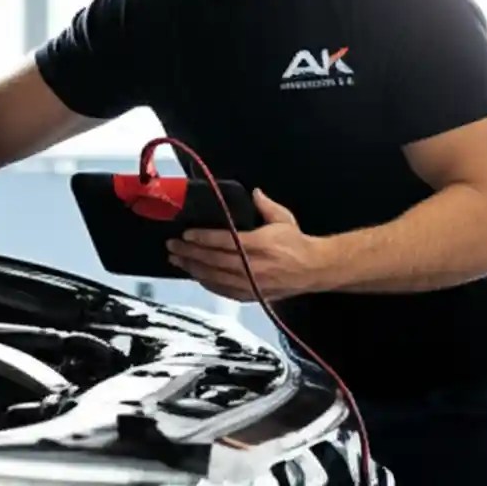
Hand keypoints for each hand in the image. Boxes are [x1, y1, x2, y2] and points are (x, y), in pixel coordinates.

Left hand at [165, 188, 329, 302]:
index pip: (224, 241)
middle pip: (213, 260)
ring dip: (193, 268)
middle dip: (190, 252)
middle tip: (172, 246)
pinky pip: (224, 291)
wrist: (314, 269)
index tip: (186, 233)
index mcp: (258, 244)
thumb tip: (253, 192)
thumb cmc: (296, 242)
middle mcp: (252, 266)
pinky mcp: (251, 295)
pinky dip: (207, 283)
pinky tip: (196, 275)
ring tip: (177, 259)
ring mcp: (251, 283)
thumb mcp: (282, 218)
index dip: (202, 238)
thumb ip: (265, 205)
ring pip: (215, 277)